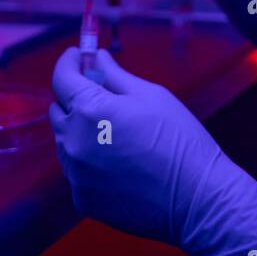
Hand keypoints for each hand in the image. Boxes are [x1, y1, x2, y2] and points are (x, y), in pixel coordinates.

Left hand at [49, 47, 256, 255]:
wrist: (197, 199)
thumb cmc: (181, 142)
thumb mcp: (152, 97)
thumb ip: (116, 76)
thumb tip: (97, 58)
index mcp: (90, 111)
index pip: (62, 79)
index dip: (68, 63)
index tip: (77, 56)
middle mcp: (74, 143)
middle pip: (58, 111)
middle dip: (74, 97)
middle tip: (99, 93)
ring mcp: (76, 175)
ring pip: (65, 142)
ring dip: (79, 130)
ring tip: (112, 131)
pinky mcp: (82, 199)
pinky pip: (76, 171)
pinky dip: (88, 161)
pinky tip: (116, 161)